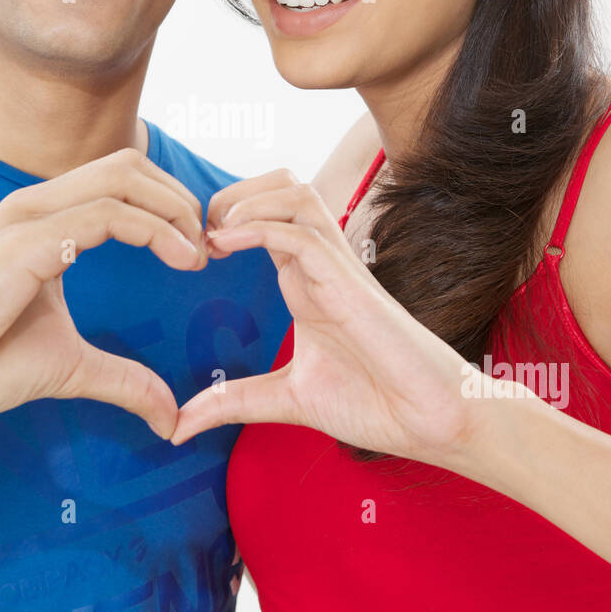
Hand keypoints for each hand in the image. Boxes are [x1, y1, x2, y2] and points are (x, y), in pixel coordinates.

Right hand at [0, 148, 207, 438]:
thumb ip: (122, 380)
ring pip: (123, 178)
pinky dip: (154, 229)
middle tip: (209, 245)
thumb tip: (169, 417)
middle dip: (180, 197)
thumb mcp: (67, 368)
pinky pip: (105, 214)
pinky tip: (179, 259)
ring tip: (199, 254)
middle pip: (129, 164)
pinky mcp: (24, 242)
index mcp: (43, 222)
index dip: (170, 206)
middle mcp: (36, 207)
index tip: (199, 251)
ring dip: (175, 209)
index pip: (121, 181)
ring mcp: (28, 218)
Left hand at [171, 169, 476, 461]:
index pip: (268, 215)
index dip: (226, 216)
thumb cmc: (376, 404)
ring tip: (213, 234)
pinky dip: (258, 227)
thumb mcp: (288, 399)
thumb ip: (235, 402)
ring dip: (246, 201)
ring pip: (294, 193)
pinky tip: (225, 244)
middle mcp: (322, 264)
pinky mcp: (350, 284)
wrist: (433, 422)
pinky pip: (301, 233)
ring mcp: (338, 268)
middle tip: (199, 234)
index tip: (192, 251)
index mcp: (307, 281)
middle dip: (234, 193)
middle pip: (282, 185)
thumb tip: (177, 426)